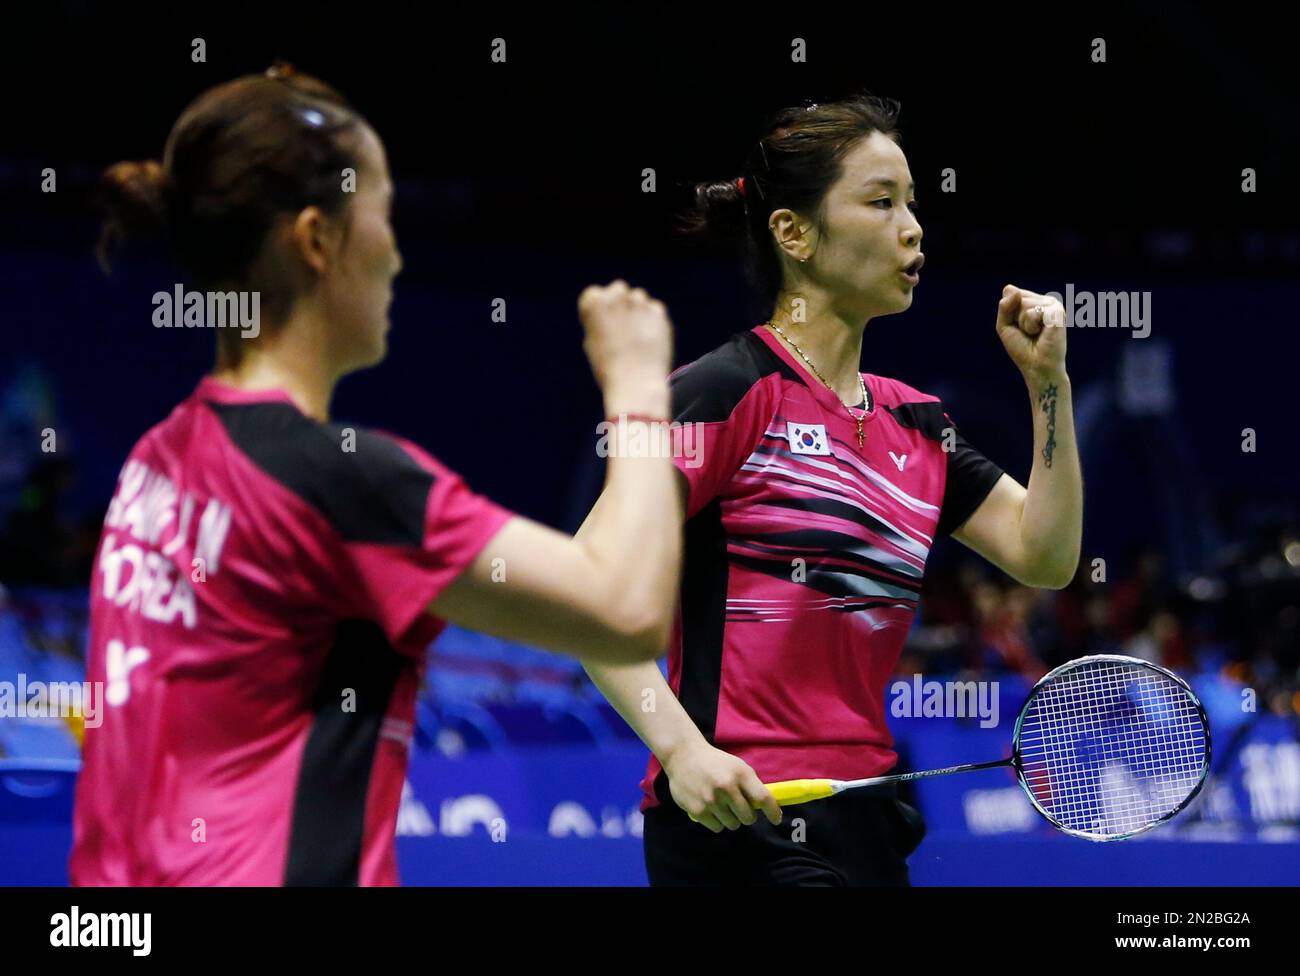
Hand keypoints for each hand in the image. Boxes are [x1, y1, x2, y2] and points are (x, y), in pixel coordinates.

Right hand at [577, 280, 672, 408]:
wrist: (635, 383)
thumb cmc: (608, 368)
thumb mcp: (593, 342)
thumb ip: (601, 320)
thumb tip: (612, 312)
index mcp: (593, 303)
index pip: (594, 294)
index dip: (597, 311)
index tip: (601, 326)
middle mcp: (616, 296)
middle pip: (618, 289)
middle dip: (620, 303)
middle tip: (622, 328)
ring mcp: (640, 302)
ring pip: (638, 298)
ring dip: (637, 310)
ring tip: (636, 338)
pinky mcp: (659, 312)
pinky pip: (654, 310)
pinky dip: (652, 321)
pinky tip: (649, 340)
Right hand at [661, 739, 781, 831]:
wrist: (683, 755)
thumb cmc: (715, 762)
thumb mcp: (736, 766)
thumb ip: (750, 785)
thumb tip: (765, 807)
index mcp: (740, 774)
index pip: (763, 798)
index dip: (772, 812)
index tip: (776, 819)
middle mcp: (726, 787)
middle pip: (748, 817)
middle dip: (747, 816)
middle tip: (739, 808)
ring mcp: (711, 800)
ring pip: (733, 825)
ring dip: (730, 819)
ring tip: (721, 805)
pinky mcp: (698, 810)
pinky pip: (717, 827)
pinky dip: (716, 822)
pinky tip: (710, 808)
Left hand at [995, 285, 1067, 381]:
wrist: (1037, 366)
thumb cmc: (1022, 348)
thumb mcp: (1005, 326)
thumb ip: (1004, 306)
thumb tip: (1012, 289)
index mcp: (1034, 301)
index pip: (1010, 292)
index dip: (1008, 312)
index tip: (1018, 327)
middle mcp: (1045, 300)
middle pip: (1016, 296)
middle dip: (1015, 318)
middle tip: (1028, 332)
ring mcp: (1053, 304)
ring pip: (1024, 304)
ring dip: (1024, 323)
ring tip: (1035, 333)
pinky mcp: (1057, 311)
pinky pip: (1032, 312)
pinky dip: (1031, 326)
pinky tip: (1042, 333)